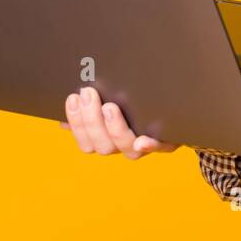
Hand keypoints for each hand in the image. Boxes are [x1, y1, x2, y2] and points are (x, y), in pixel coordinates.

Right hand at [61, 86, 181, 159]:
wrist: (175, 109)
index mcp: (107, 140)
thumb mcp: (111, 99)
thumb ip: (90, 106)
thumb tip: (65, 113)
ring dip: (114, 129)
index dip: (76, 123)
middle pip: (102, 146)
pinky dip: (149, 145)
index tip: (73, 98)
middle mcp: (124, 147)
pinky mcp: (167, 141)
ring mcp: (145, 146)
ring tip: (109, 106)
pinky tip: (142, 141)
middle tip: (88, 93)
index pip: (86, 142)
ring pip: (126, 147)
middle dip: (91, 120)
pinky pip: (159, 147)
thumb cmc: (135, 102)